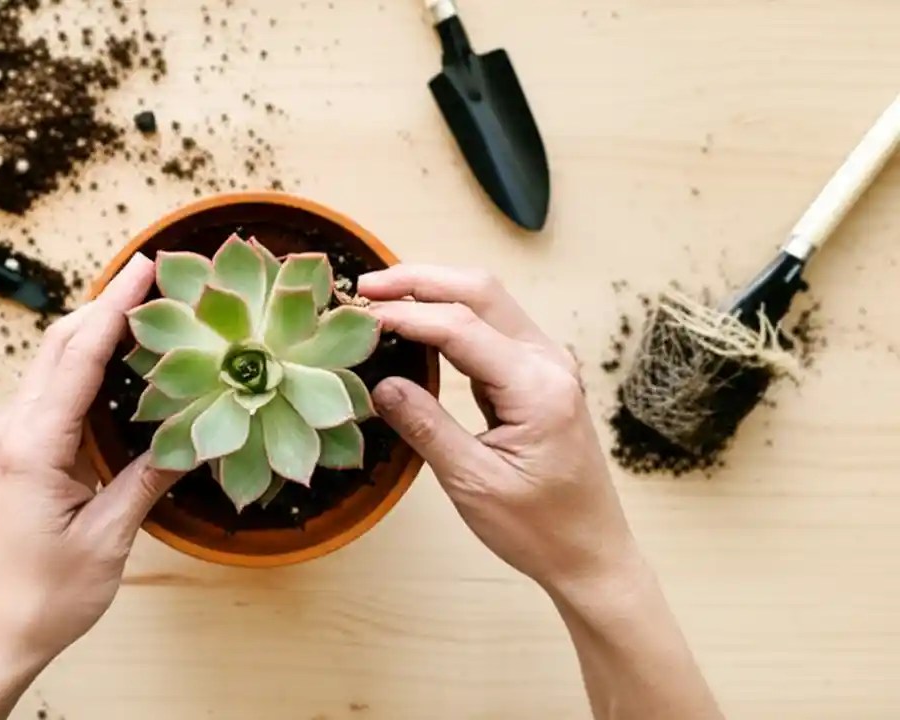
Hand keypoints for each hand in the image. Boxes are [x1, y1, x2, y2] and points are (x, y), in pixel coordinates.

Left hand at [0, 254, 179, 718]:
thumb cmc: (46, 595)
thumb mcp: (110, 538)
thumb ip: (148, 479)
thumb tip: (193, 435)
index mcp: (35, 444)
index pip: (80, 357)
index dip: (116, 307)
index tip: (146, 267)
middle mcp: (17, 429)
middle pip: (60, 343)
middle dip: (105, 303)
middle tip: (153, 274)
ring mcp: (14, 438)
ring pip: (54, 362)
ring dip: (95, 328)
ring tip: (144, 306)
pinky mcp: (21, 452)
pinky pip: (54, 389)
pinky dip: (86, 362)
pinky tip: (121, 363)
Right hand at [358, 265, 641, 595]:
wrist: (592, 555)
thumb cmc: (539, 530)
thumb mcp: (473, 483)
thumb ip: (426, 427)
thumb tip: (380, 384)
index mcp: (537, 387)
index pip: (460, 327)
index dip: (404, 315)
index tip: (356, 315)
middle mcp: (549, 362)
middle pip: (480, 292)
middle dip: (420, 280)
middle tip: (364, 287)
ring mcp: (547, 365)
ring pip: (488, 303)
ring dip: (435, 293)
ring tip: (380, 299)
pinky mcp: (538, 377)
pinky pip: (491, 330)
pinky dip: (450, 318)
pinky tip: (415, 326)